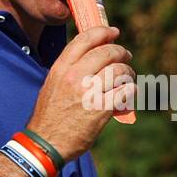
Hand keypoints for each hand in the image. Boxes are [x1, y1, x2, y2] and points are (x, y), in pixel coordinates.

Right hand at [26, 25, 134, 162]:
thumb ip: (70, 69)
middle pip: (106, 52)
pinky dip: (130, 90)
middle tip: (126, 56)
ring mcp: (88, 93)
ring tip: (128, 77)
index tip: (114, 32)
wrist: (46, 144)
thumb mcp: (52, 85)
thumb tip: (93, 57)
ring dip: (128, 72)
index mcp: (61, 68)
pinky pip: (125, 91)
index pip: (85, 39)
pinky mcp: (101, 110)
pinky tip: (129, 92)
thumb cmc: (49, 116)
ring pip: (119, 71)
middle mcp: (74, 77)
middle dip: (121, 52)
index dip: (103, 32)